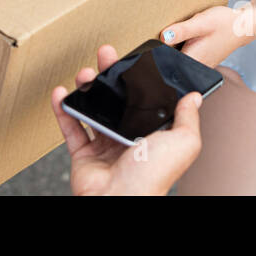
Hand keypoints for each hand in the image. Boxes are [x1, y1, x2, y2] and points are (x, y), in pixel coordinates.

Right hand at [51, 44, 204, 195]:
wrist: (120, 200)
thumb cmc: (153, 176)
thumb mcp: (183, 142)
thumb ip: (188, 118)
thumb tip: (195, 97)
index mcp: (153, 136)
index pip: (146, 101)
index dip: (140, 79)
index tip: (134, 59)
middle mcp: (129, 139)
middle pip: (118, 100)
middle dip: (111, 75)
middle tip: (106, 55)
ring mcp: (105, 147)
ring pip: (94, 110)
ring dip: (88, 88)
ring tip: (85, 73)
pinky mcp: (83, 154)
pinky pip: (71, 127)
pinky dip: (63, 109)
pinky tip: (61, 93)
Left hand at [160, 4, 246, 67]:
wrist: (242, 26)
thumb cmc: (224, 23)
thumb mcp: (201, 22)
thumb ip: (182, 30)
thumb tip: (164, 37)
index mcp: (193, 59)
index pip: (167, 64)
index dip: (157, 55)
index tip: (151, 45)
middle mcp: (196, 65)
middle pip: (172, 63)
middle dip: (164, 52)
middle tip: (160, 38)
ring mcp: (200, 64)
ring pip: (179, 60)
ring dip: (174, 50)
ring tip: (173, 38)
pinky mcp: (203, 59)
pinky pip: (187, 57)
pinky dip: (183, 49)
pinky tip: (183, 39)